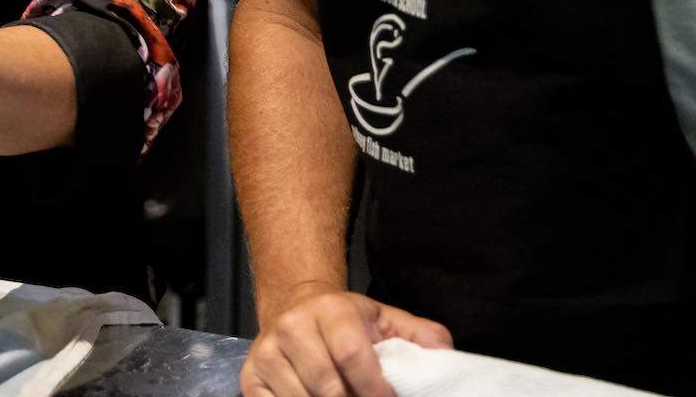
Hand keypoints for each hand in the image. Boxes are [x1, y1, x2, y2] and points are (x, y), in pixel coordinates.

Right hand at [241, 286, 450, 396]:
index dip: (374, 389)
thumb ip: (418, 335)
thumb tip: (444, 355)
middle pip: (327, 387)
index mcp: (329, 310)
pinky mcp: (250, 376)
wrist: (293, 306)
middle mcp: (291, 326)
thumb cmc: (345, 321)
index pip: (352, 357)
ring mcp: (267, 353)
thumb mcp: (384, 318)